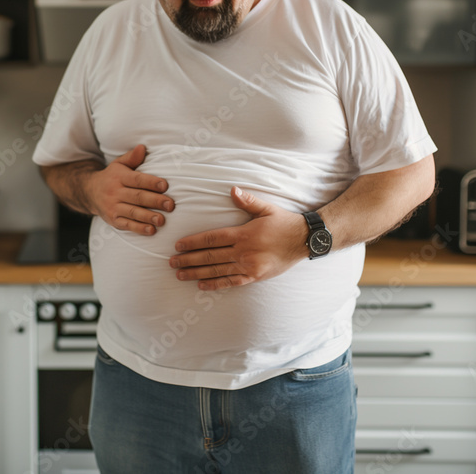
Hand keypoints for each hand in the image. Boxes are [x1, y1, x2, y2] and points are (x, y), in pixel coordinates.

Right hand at [85, 144, 174, 235]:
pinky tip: (151, 230)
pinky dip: (139, 228)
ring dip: (148, 217)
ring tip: (162, 220)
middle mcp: (115, 192)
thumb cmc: (112, 176)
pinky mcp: (113, 220)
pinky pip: (127, 225)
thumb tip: (143, 148)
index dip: (151, 182)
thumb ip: (132, 157)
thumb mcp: (119, 164)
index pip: (137, 180)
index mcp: (119, 177)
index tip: (165, 185)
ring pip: (132, 212)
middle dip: (155, 201)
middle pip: (137, 197)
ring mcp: (113, 207)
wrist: (90, 192)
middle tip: (171, 205)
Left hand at [170, 187, 305, 289]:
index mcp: (243, 234)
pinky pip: (231, 282)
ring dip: (196, 273)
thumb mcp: (266, 208)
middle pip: (210, 256)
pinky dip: (215, 284)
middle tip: (171, 262)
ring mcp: (249, 266)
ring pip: (217, 271)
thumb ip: (248, 201)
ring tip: (180, 275)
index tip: (178, 245)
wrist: (304, 241)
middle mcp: (243, 251)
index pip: (212, 238)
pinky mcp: (254, 276)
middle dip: (188, 259)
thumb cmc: (284, 223)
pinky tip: (201, 285)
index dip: (193, 242)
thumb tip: (232, 190)